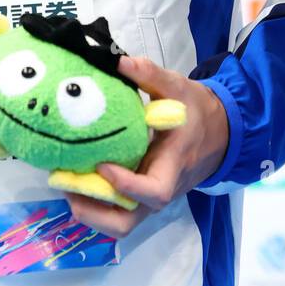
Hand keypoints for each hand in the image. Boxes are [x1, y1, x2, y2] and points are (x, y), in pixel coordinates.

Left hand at [64, 55, 228, 239]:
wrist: (219, 133)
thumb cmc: (196, 111)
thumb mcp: (177, 87)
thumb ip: (150, 75)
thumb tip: (118, 61)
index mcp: (173, 164)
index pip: (155, 191)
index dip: (127, 185)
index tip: (102, 165)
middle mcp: (160, 188)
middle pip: (129, 222)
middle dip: (95, 212)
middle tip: (68, 185)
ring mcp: (149, 198)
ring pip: (120, 224)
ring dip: (90, 212)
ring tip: (64, 185)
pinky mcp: (142, 197)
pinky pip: (118, 213)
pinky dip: (95, 206)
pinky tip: (75, 182)